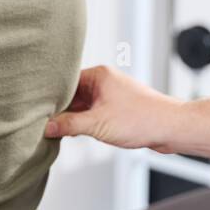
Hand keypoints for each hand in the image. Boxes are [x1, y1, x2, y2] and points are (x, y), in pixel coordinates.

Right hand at [46, 65, 183, 152]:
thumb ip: (69, 125)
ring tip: (60, 130)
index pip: (65, 81)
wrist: (171, 128)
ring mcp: (112, 95)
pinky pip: (94, 112)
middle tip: (44, 123)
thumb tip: (47, 126)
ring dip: (74, 117)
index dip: (50, 96)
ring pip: (83, 105)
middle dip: (61, 109)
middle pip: (72, 93)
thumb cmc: (141, 120)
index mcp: (99, 75)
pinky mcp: (118, 108)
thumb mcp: (97, 124)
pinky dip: (85, 122)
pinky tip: (77, 134)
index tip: (37, 108)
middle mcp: (105, 81)